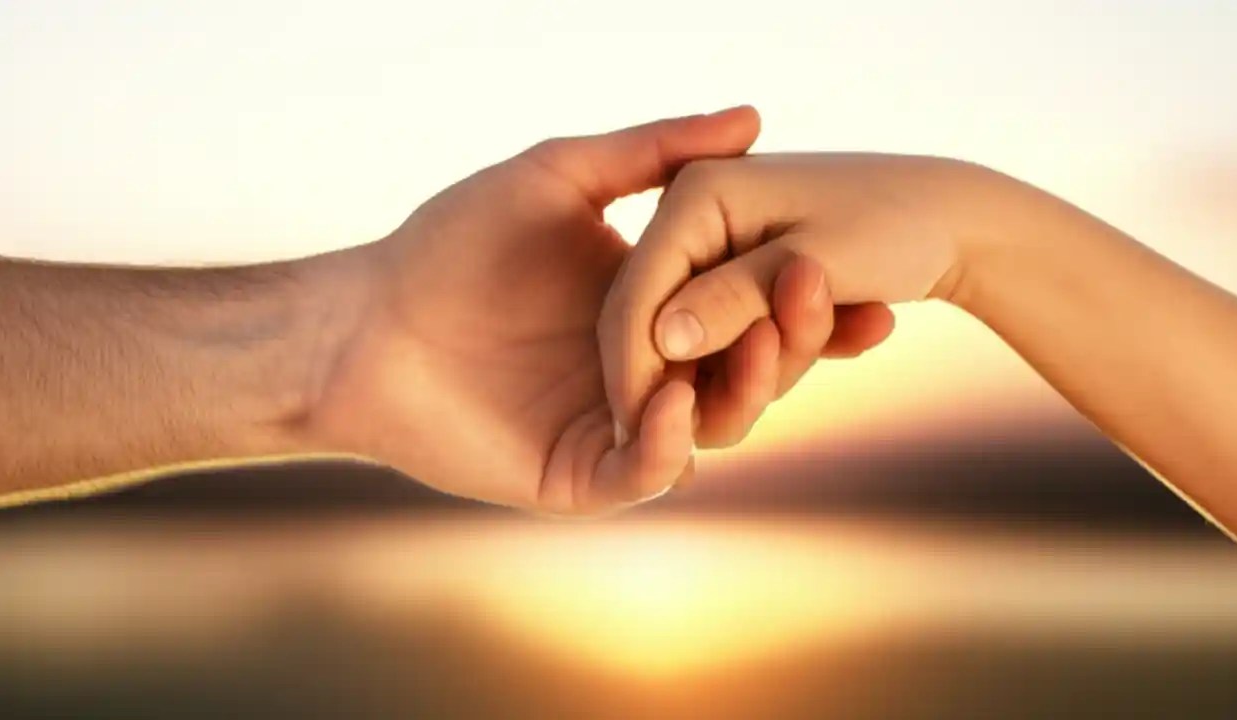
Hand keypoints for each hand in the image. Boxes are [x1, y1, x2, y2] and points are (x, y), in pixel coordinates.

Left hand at [303, 114, 890, 513]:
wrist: (367, 320)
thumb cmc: (454, 243)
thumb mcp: (561, 177)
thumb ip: (654, 152)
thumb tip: (754, 116)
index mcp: (659, 310)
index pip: (753, 312)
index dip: (808, 300)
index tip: (868, 277)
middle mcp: (653, 372)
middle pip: (750, 373)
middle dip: (798, 345)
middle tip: (847, 308)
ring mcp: (620, 427)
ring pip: (713, 427)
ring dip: (748, 389)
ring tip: (766, 342)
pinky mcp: (580, 476)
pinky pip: (644, 468)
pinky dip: (668, 441)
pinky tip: (676, 399)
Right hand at [600, 153, 979, 435]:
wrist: (954, 214)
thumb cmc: (894, 225)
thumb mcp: (814, 262)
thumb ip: (733, 299)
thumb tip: (662, 341)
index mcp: (695, 192)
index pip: (638, 293)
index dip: (633, 366)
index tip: (635, 433)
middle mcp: (693, 214)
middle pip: (653, 317)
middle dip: (687, 377)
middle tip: (727, 425)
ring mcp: (715, 245)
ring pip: (695, 335)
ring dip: (755, 365)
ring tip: (840, 334)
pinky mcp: (738, 273)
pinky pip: (731, 333)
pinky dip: (774, 355)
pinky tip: (848, 339)